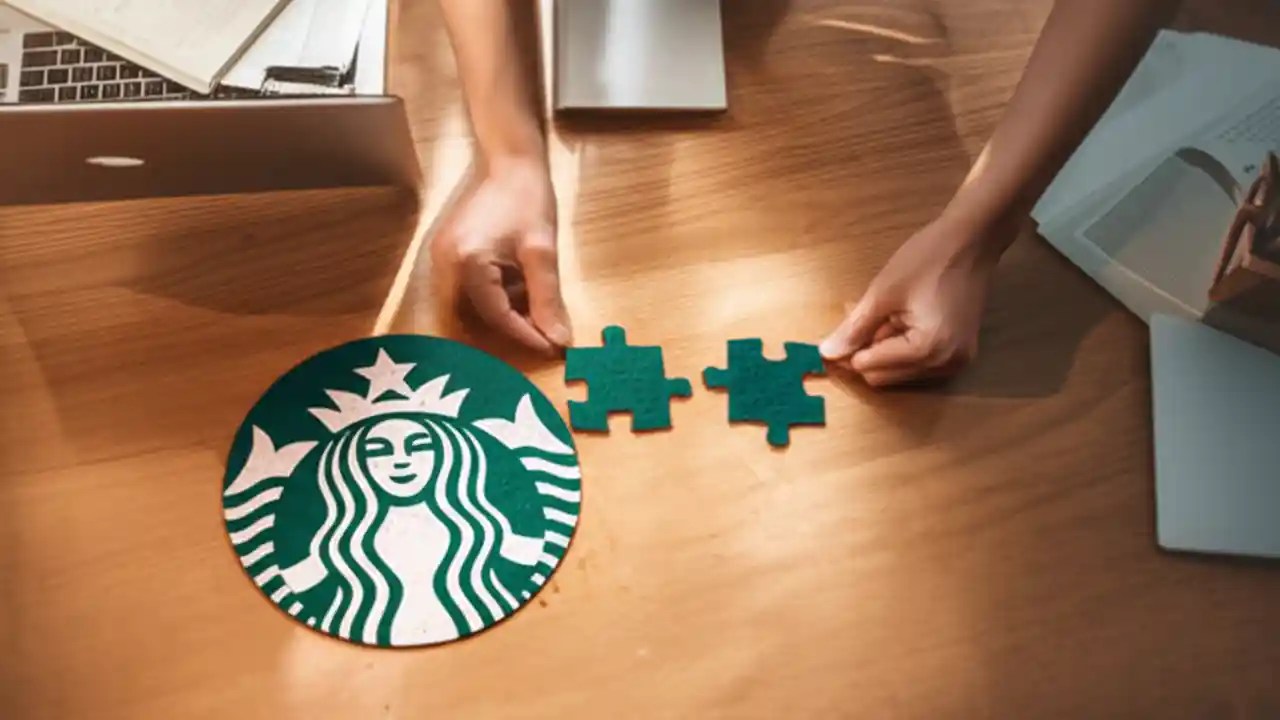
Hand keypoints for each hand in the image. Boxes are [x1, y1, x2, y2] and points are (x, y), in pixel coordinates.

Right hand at [431, 158, 571, 353]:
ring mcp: (441, 260)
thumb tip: (559, 340)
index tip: (552, 346)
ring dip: (503, 315)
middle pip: (477, 317)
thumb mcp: (542, 251)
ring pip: (472, 307)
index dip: (525, 334)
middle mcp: (445, 265)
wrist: (510, 164)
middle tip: (544, 333)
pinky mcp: (446, 256)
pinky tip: (518, 292)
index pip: (495, 315)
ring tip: (535, 311)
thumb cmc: (528, 200)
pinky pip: (468, 291)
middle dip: (512, 328)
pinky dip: (494, 300)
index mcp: (466, 262)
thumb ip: (547, 299)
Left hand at [819, 216, 1011, 386]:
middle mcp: (946, 364)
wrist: (972, 241)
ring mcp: (956, 362)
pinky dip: (901, 348)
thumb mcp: (883, 292)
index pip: (871, 368)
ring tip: (886, 315)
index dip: (847, 352)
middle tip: (862, 317)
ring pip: (899, 373)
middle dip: (866, 352)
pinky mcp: (959, 354)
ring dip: (883, 350)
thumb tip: (827, 353)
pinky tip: (901, 320)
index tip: (834, 333)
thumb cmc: (929, 259)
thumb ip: (855, 327)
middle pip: (884, 377)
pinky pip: (917, 364)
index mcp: (929, 349)